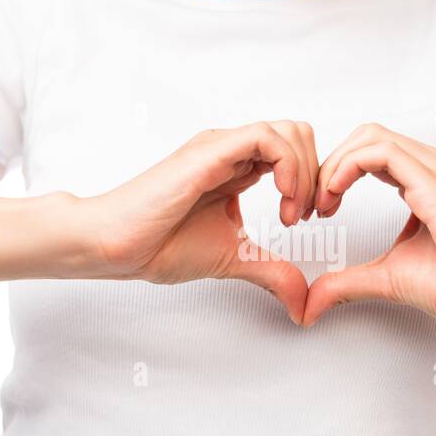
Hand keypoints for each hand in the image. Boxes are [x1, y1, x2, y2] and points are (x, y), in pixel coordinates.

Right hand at [75, 121, 318, 322]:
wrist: (118, 246)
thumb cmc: (160, 245)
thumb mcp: (234, 258)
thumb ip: (272, 272)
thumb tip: (303, 304)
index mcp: (237, 168)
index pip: (294, 153)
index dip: (313, 184)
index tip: (309, 222)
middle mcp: (231, 150)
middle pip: (299, 134)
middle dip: (317, 175)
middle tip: (306, 217)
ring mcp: (221, 147)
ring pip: (288, 131)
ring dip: (305, 173)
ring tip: (291, 214)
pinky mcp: (211, 151)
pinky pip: (266, 137)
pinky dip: (289, 167)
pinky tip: (281, 202)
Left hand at [304, 123, 435, 326]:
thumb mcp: (392, 279)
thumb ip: (350, 282)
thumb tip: (312, 302)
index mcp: (429, 181)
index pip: (372, 153)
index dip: (337, 174)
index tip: (321, 210)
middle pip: (367, 136)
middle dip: (330, 164)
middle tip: (315, 206)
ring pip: (372, 136)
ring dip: (335, 165)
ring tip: (322, 203)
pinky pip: (381, 152)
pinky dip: (347, 168)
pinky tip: (334, 196)